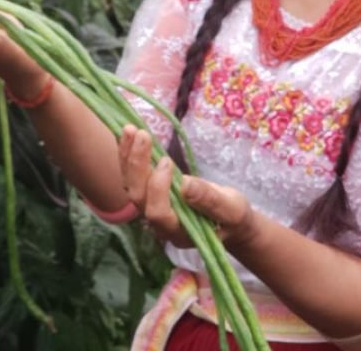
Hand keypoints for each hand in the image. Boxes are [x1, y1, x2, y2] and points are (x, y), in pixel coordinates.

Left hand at [118, 124, 254, 249]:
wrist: (227, 219)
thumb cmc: (232, 216)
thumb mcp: (231, 209)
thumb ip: (209, 200)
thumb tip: (186, 184)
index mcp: (178, 231)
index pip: (158, 213)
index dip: (158, 188)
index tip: (168, 161)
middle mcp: (158, 223)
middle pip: (138, 196)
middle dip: (137, 165)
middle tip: (143, 135)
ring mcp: (151, 208)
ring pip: (130, 184)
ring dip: (128, 156)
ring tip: (130, 129)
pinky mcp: (149, 193)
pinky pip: (132, 175)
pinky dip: (128, 154)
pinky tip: (128, 133)